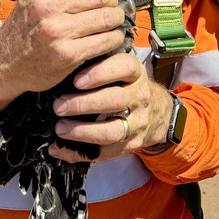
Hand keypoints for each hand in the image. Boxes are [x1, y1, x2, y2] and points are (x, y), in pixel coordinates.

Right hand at [0, 0, 129, 122]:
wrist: (4, 63)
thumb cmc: (26, 27)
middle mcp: (48, 6)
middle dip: (112, 1)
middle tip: (110, 7)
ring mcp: (58, 31)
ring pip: (108, 18)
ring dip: (116, 20)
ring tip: (111, 22)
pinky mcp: (68, 54)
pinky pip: (106, 41)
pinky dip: (114, 38)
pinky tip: (109, 38)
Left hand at [47, 51, 174, 161]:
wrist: (160, 114)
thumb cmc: (129, 87)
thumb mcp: (124, 70)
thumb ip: (102, 65)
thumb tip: (66, 66)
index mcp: (136, 74)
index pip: (125, 67)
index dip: (100, 73)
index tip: (76, 80)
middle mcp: (140, 97)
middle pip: (115, 100)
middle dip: (83, 104)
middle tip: (59, 106)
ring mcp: (138, 123)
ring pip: (112, 131)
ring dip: (82, 131)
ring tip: (60, 128)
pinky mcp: (131, 144)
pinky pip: (104, 153)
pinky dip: (77, 153)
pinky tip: (58, 148)